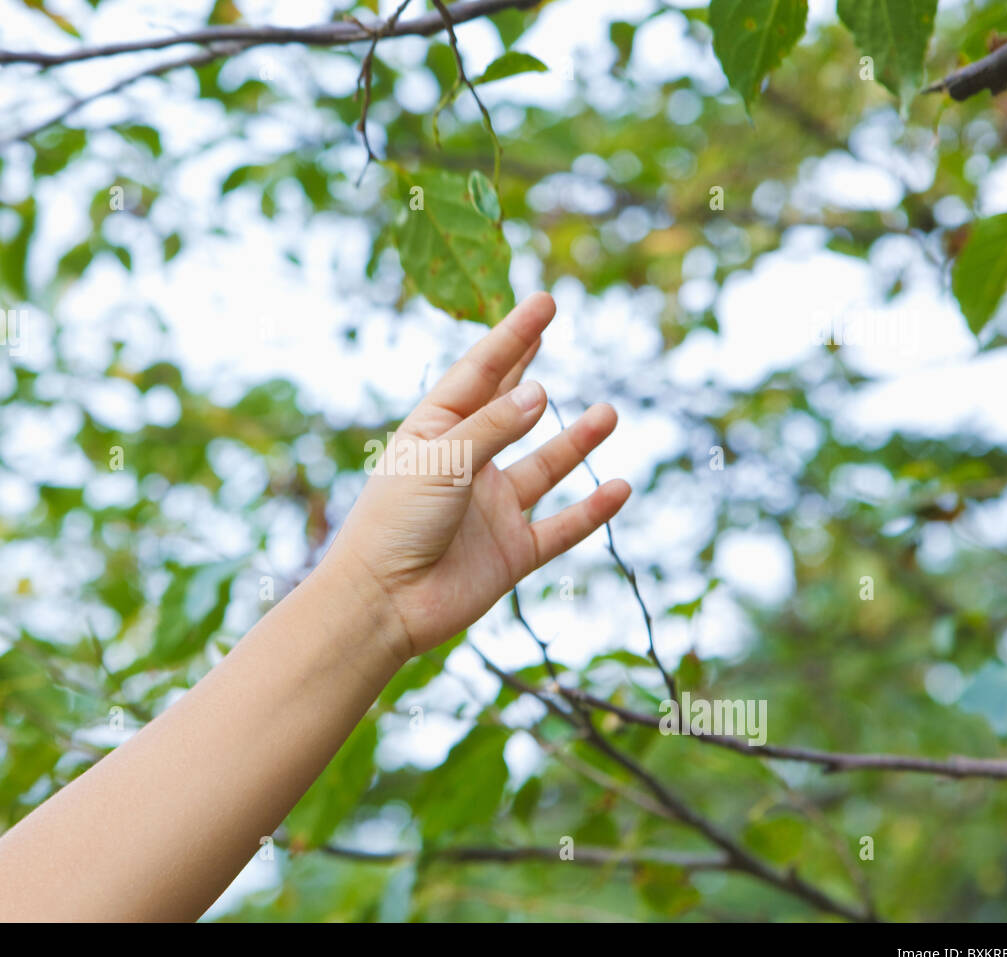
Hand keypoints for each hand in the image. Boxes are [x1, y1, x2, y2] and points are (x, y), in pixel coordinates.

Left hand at [327, 292, 630, 656]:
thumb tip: (540, 392)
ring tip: (609, 414)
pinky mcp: (512, 552)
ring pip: (545, 467)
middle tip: (550, 324)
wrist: (384, 604)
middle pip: (508, 409)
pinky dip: (592, 511)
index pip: (480, 374)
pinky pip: (562, 527)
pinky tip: (621, 488)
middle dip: (528, 367)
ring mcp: (491, 509)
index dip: (513, 337)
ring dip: (577, 442)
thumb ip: (492, 427)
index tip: (544, 302)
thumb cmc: (394, 523)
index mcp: (435, 433)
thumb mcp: (441, 459)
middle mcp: (466, 465)